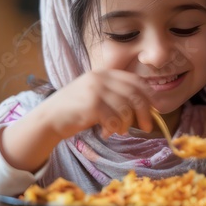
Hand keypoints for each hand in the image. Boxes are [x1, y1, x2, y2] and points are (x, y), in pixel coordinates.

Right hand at [0, 69, 153, 172]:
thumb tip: (145, 106)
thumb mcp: (95, 94)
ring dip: (126, 124)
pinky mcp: (92, 105)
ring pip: (126, 109)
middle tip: (146, 127)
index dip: (149, 94)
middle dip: (145, 113)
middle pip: (135, 94)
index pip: (135, 80)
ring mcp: (96, 90)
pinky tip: (106, 131)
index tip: (156, 108)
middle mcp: (101, 78)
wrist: (49, 118)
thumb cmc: (74, 109)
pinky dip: (114, 128)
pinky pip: (115, 119)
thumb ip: (115, 94)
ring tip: (118, 131)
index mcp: (104, 73)